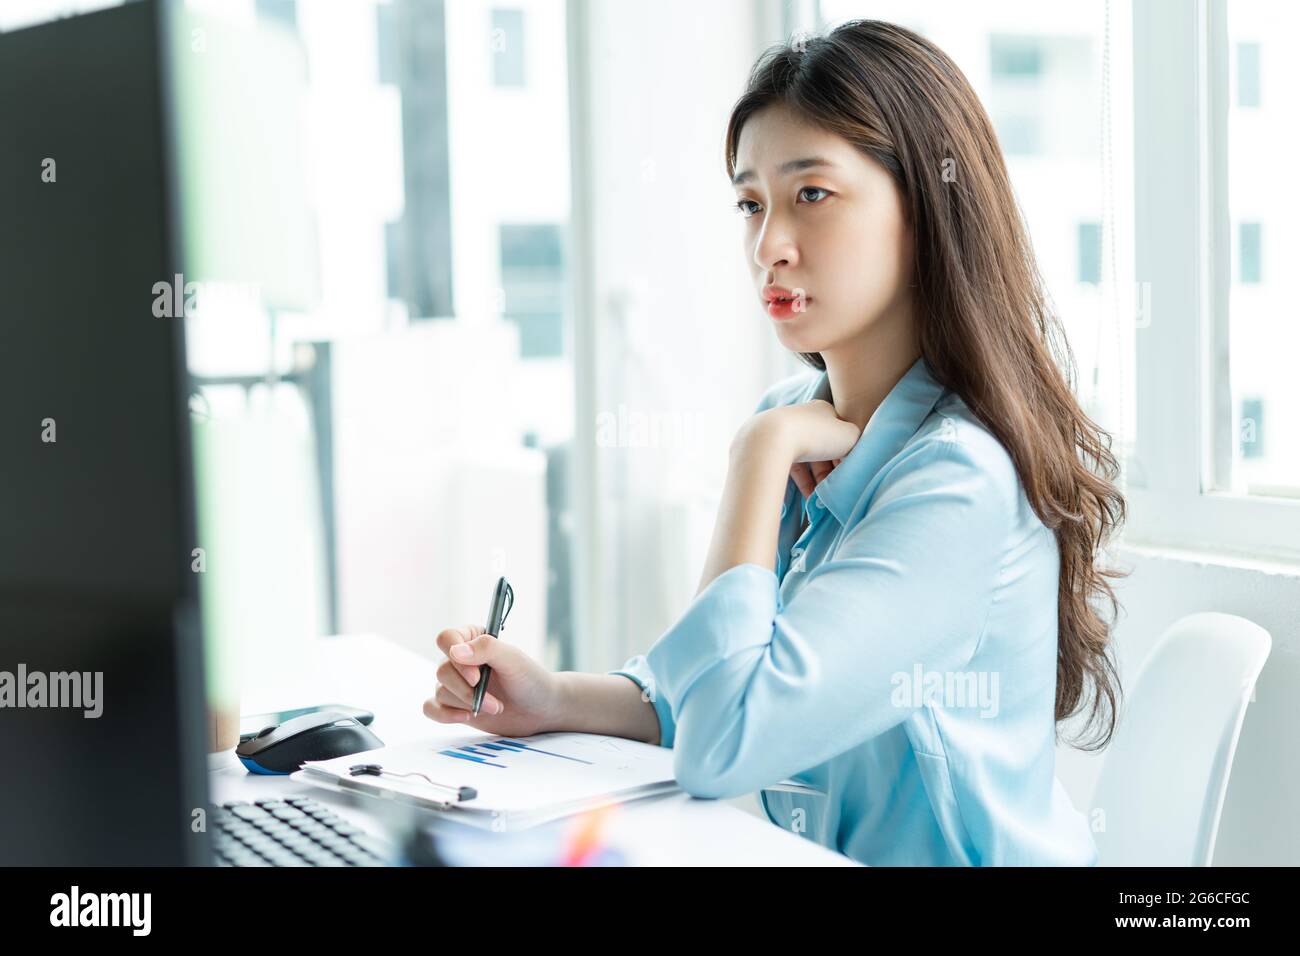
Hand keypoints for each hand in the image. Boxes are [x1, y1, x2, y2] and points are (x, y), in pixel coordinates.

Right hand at [424, 624, 560, 736]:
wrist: (540, 710)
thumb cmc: (530, 679)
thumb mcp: (513, 660)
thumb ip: (487, 649)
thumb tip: (455, 651)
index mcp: (473, 638)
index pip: (446, 639)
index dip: (457, 660)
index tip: (477, 677)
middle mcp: (460, 660)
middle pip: (442, 670)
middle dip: (467, 691)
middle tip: (495, 703)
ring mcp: (456, 682)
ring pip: (440, 691)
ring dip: (467, 704)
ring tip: (496, 708)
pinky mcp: (453, 705)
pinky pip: (431, 708)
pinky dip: (445, 715)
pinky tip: (466, 717)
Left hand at [736, 400, 860, 492]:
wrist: (773, 438)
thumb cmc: (817, 434)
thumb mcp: (850, 436)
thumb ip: (856, 442)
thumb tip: (849, 454)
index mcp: (822, 410)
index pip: (840, 434)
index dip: (846, 455)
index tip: (849, 473)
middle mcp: (804, 418)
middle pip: (823, 448)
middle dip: (831, 470)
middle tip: (837, 489)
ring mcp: (786, 432)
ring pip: (808, 459)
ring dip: (817, 480)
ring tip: (823, 499)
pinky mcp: (773, 448)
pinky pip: (792, 467)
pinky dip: (802, 482)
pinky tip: (809, 497)